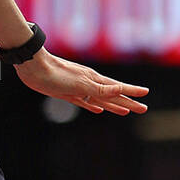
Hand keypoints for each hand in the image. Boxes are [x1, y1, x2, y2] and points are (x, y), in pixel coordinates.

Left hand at [14, 48, 148, 114]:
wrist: (34, 67)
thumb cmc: (57, 74)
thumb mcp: (80, 84)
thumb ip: (99, 89)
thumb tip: (120, 90)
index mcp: (94, 80)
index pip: (118, 88)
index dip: (132, 92)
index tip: (146, 94)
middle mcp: (89, 84)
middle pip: (113, 96)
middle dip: (128, 102)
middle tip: (143, 109)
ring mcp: (79, 89)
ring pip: (101, 100)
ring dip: (113, 106)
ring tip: (125, 111)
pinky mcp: (67, 93)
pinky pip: (85, 102)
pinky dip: (93, 106)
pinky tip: (98, 110)